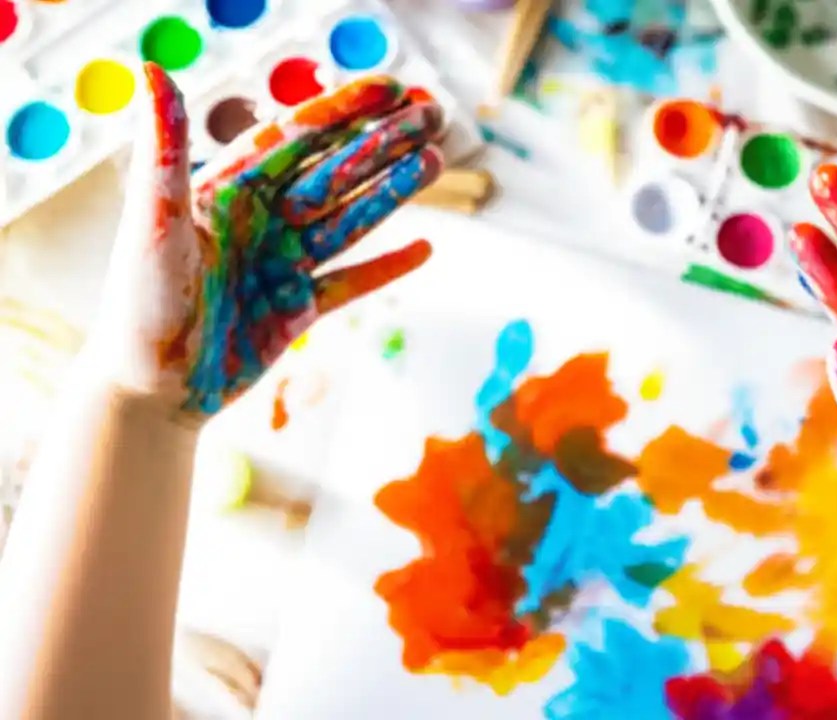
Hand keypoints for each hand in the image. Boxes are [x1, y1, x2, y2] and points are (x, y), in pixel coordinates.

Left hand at [94, 64, 441, 416]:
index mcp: (228, 194)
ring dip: (393, 191)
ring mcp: (281, 266)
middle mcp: (260, 223)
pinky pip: (352, 282)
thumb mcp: (154, 226)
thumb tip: (155, 73)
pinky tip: (424, 248)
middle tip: (433, 114)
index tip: (390, 90)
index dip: (343, 111)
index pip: (296, 140)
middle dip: (383, 142)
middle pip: (334, 172)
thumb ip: (165, 153)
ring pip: (350, 220)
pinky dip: (388, 267)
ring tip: (435, 161)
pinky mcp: (296, 310)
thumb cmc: (140, 310)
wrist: (149, 394)